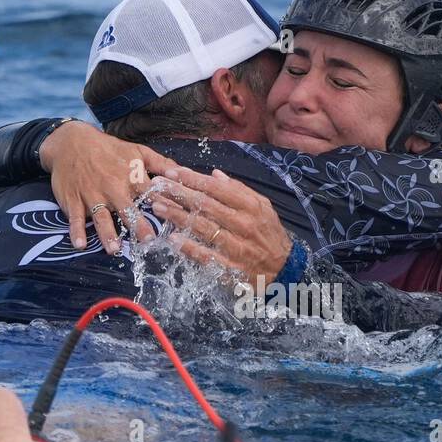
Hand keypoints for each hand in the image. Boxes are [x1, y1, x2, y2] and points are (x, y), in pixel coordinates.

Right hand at [40, 121, 178, 253]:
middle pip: (126, 208)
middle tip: (146, 239)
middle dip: (137, 223)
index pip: (150, 194)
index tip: (175, 219)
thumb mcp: (137, 151)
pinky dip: (76, 230)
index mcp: (130, 176)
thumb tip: (185, 173)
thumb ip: (162, 164)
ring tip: (114, 249)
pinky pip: (75, 217)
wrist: (71, 141)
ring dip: (107, 232)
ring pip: (100, 216)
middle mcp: (112, 187)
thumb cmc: (109, 149)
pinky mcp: (73, 199)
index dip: (163, 204)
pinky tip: (79, 244)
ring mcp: (91, 194)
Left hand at [148, 167, 293, 282]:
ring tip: (157, 207)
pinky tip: (173, 240)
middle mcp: (244, 225)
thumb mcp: (262, 207)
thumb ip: (239, 190)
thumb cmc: (270, 235)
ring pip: (203, 228)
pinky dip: (190, 248)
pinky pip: (207, 257)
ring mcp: (237, 248)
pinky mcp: (232, 269)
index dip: (192, 179)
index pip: (216, 188)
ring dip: (178, 217)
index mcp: (250, 207)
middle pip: (206, 206)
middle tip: (156, 185)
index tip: (172, 171)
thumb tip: (214, 174)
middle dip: (178, 193)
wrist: (285, 270)